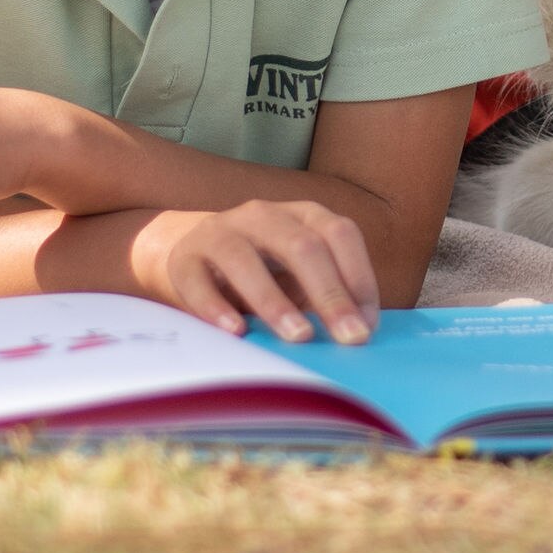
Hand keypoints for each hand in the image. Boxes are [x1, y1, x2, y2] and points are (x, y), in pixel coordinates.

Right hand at [137, 201, 382, 343]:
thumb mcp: (297, 277)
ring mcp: (220, 231)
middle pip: (302, 246)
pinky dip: (216, 308)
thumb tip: (359, 334)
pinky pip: (197, 281)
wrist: (188, 256)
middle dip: (331, 295)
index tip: (368, 325)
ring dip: (275, 302)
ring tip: (299, 336)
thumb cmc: (260, 273)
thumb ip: (324, 297)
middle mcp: (263, 215)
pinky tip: (237, 332)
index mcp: (302, 215)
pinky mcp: (183, 257)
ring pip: (246, 260)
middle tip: (350, 337)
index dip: (359, 276)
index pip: (340, 234)